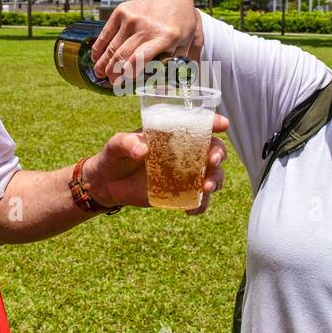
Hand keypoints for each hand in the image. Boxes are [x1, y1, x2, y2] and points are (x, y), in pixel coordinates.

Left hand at [83, 114, 228, 215]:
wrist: (109, 183)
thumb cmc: (114, 156)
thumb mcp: (116, 144)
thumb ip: (127, 143)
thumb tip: (142, 150)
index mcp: (174, 133)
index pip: (198, 124)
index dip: (213, 122)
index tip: (222, 125)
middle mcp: (186, 152)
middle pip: (214, 149)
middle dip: (219, 154)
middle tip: (212, 162)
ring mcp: (186, 174)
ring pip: (213, 175)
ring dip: (216, 181)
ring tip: (206, 189)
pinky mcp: (182, 193)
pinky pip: (200, 200)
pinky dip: (201, 205)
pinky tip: (191, 210)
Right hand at [92, 0, 199, 86]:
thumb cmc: (179, 23)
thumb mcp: (186, 43)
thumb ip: (177, 65)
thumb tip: (164, 88)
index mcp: (166, 36)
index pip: (143, 57)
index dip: (130, 72)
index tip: (123, 83)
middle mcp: (147, 26)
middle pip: (123, 55)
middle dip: (114, 73)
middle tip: (112, 83)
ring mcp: (132, 18)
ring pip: (112, 47)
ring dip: (103, 63)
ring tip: (100, 74)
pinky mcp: (121, 11)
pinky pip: (106, 33)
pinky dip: (99, 47)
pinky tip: (96, 58)